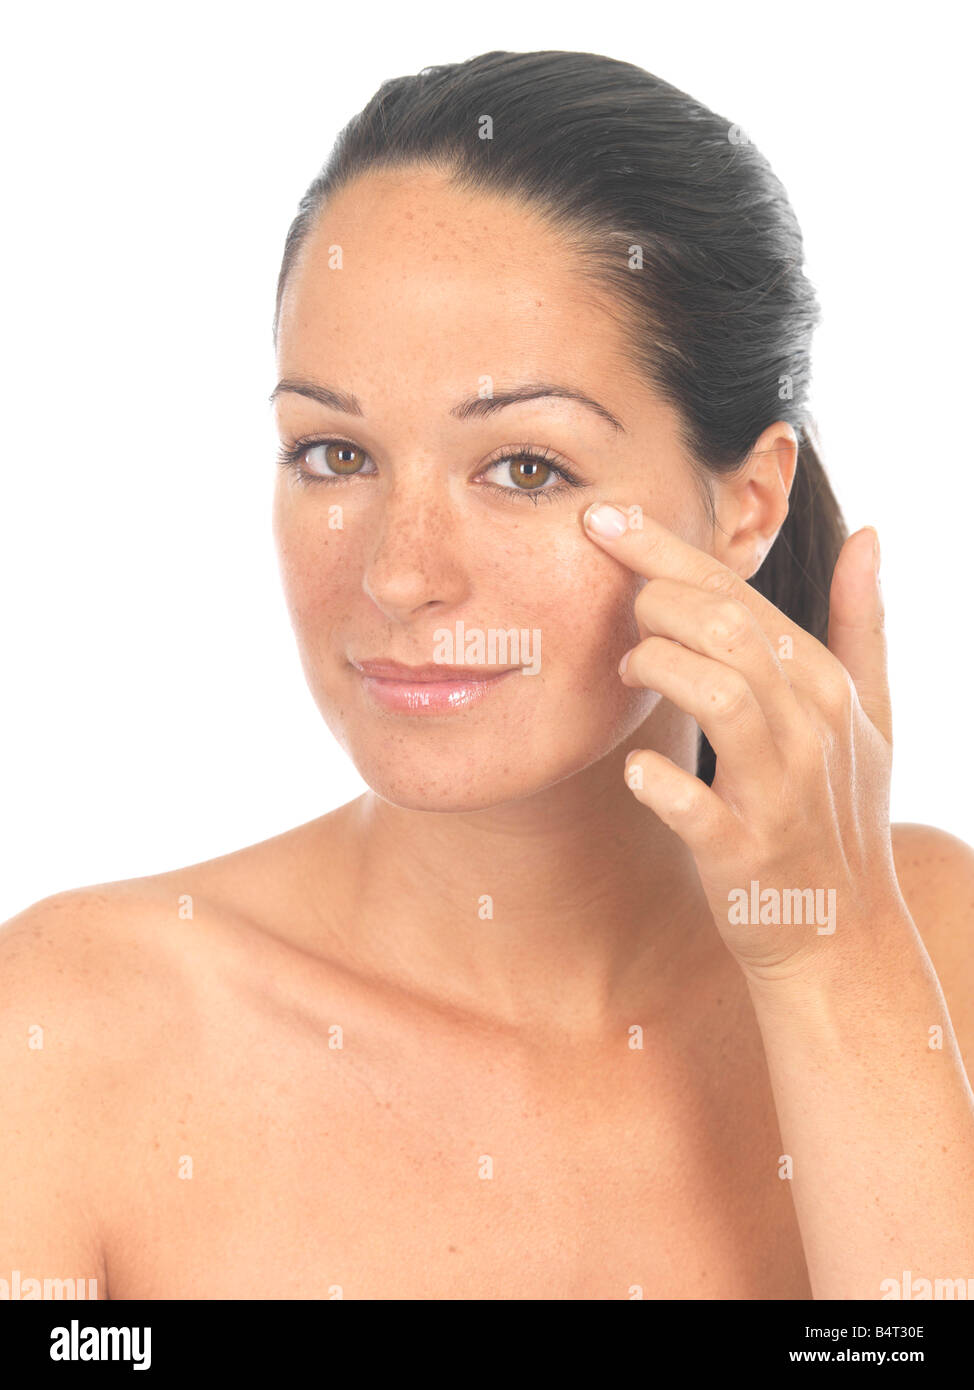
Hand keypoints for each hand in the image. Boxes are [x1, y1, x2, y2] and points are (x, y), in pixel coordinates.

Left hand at [582, 501, 904, 981]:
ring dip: (657, 668)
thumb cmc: (843, 812)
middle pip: (726, 628)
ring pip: (721, 696)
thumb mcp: (871, 715)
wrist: (844, 933)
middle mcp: (810, 729)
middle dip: (654, 600)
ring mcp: (780, 793)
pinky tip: (638, 770)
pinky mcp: (745, 853)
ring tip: (628, 669)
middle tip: (620, 609)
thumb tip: (869, 534)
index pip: (737, 594)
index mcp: (827, 686)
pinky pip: (698, 807)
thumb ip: (863, 623)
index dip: (664, 550)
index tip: (604, 518)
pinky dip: (662, 783)